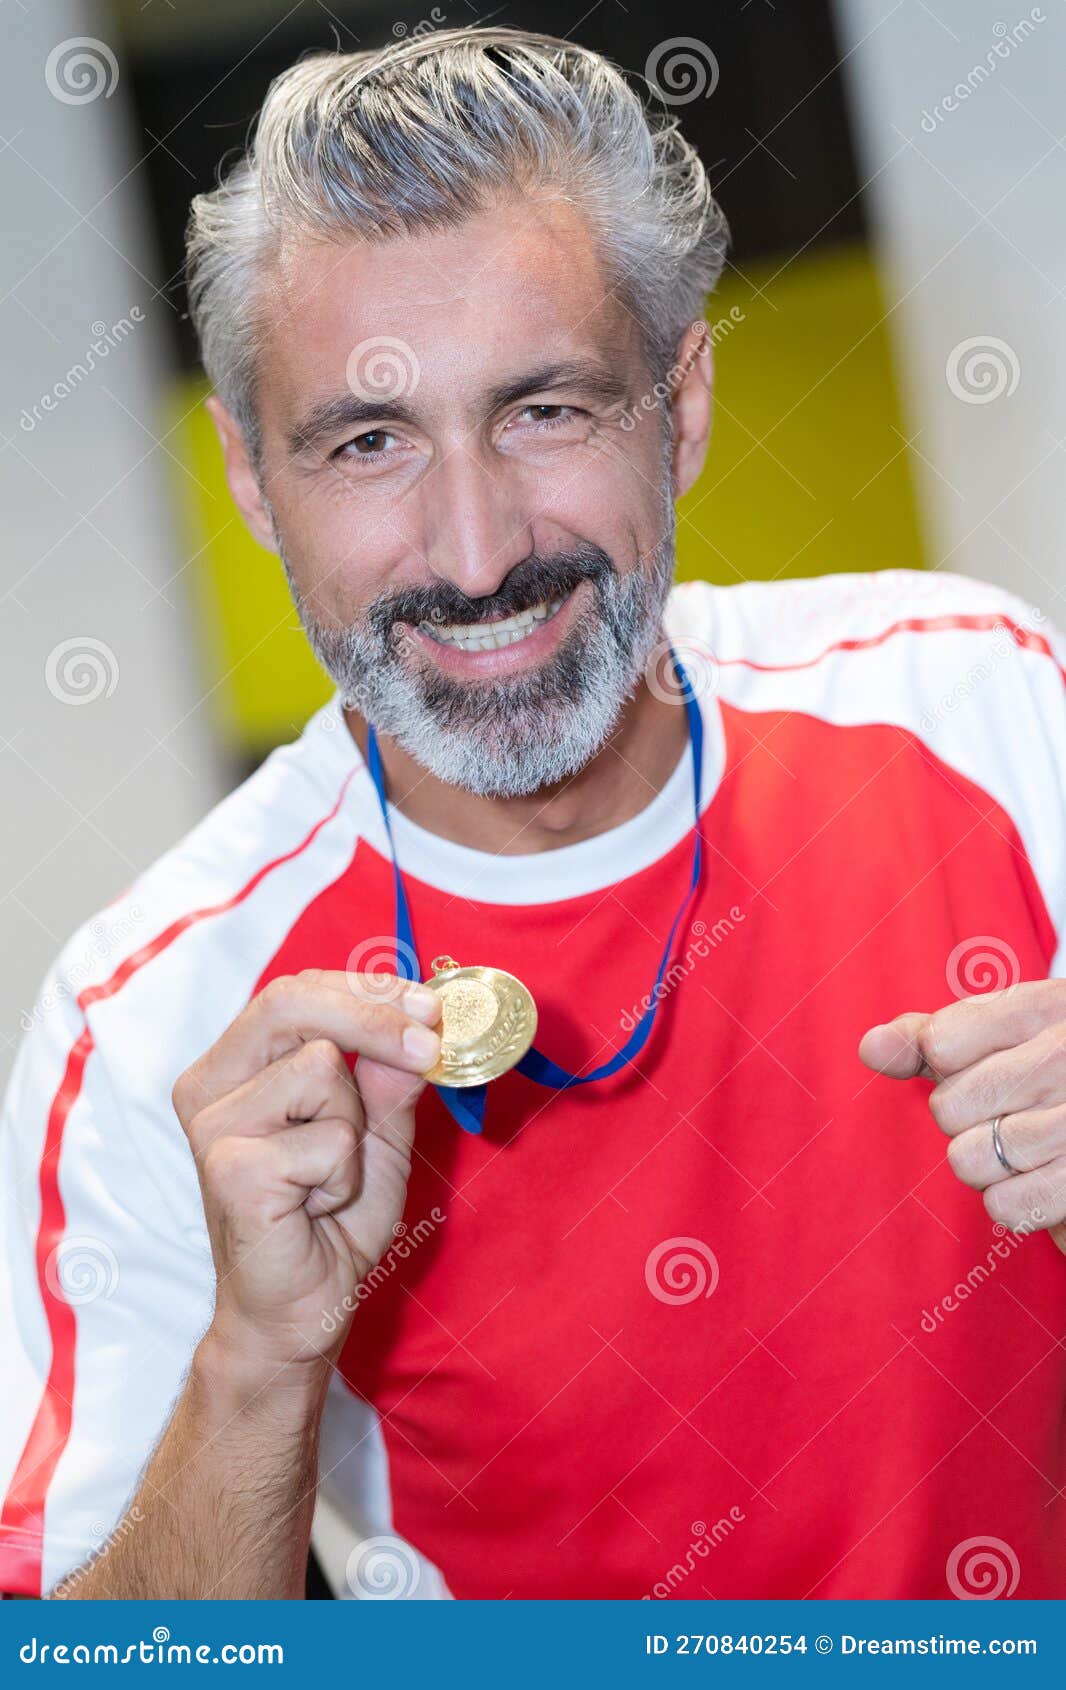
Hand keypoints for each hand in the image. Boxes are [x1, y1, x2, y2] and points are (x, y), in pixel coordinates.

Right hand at [172, 968, 442, 1371]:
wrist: (300, 1312)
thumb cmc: (329, 1222)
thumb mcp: (374, 1134)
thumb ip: (387, 1078)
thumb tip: (418, 1021)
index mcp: (234, 1067)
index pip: (294, 992)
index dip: (366, 990)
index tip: (430, 1006)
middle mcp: (210, 1086)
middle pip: (291, 1002)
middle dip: (374, 1017)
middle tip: (430, 1044)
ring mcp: (214, 1125)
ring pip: (320, 1067)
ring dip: (354, 1126)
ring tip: (329, 1177)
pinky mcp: (230, 1167)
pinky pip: (327, 1137)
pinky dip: (344, 1174)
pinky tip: (314, 1207)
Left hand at [858, 980, 1065, 1255]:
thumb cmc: (1040, 1070)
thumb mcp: (993, 1035)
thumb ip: (925, 1039)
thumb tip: (870, 1047)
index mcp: (1043, 1008)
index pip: (938, 1044)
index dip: (944, 1064)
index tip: (978, 1063)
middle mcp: (1064, 1056)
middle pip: (947, 1107)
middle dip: (964, 1118)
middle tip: (1008, 1110)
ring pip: (968, 1159)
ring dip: (983, 1162)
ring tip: (1023, 1144)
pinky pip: (1003, 1205)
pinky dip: (1009, 1200)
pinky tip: (1035, 1176)